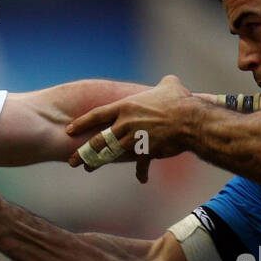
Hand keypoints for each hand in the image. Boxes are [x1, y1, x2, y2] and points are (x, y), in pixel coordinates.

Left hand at [66, 75, 193, 170]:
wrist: (190, 121)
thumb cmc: (180, 101)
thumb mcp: (170, 85)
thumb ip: (164, 83)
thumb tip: (167, 81)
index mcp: (126, 107)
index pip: (97, 115)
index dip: (81, 123)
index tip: (69, 130)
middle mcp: (125, 123)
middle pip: (98, 139)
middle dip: (83, 151)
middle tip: (72, 160)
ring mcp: (134, 139)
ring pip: (110, 153)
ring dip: (98, 162)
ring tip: (88, 168)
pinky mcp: (145, 151)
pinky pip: (141, 164)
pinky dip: (142, 171)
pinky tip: (143, 179)